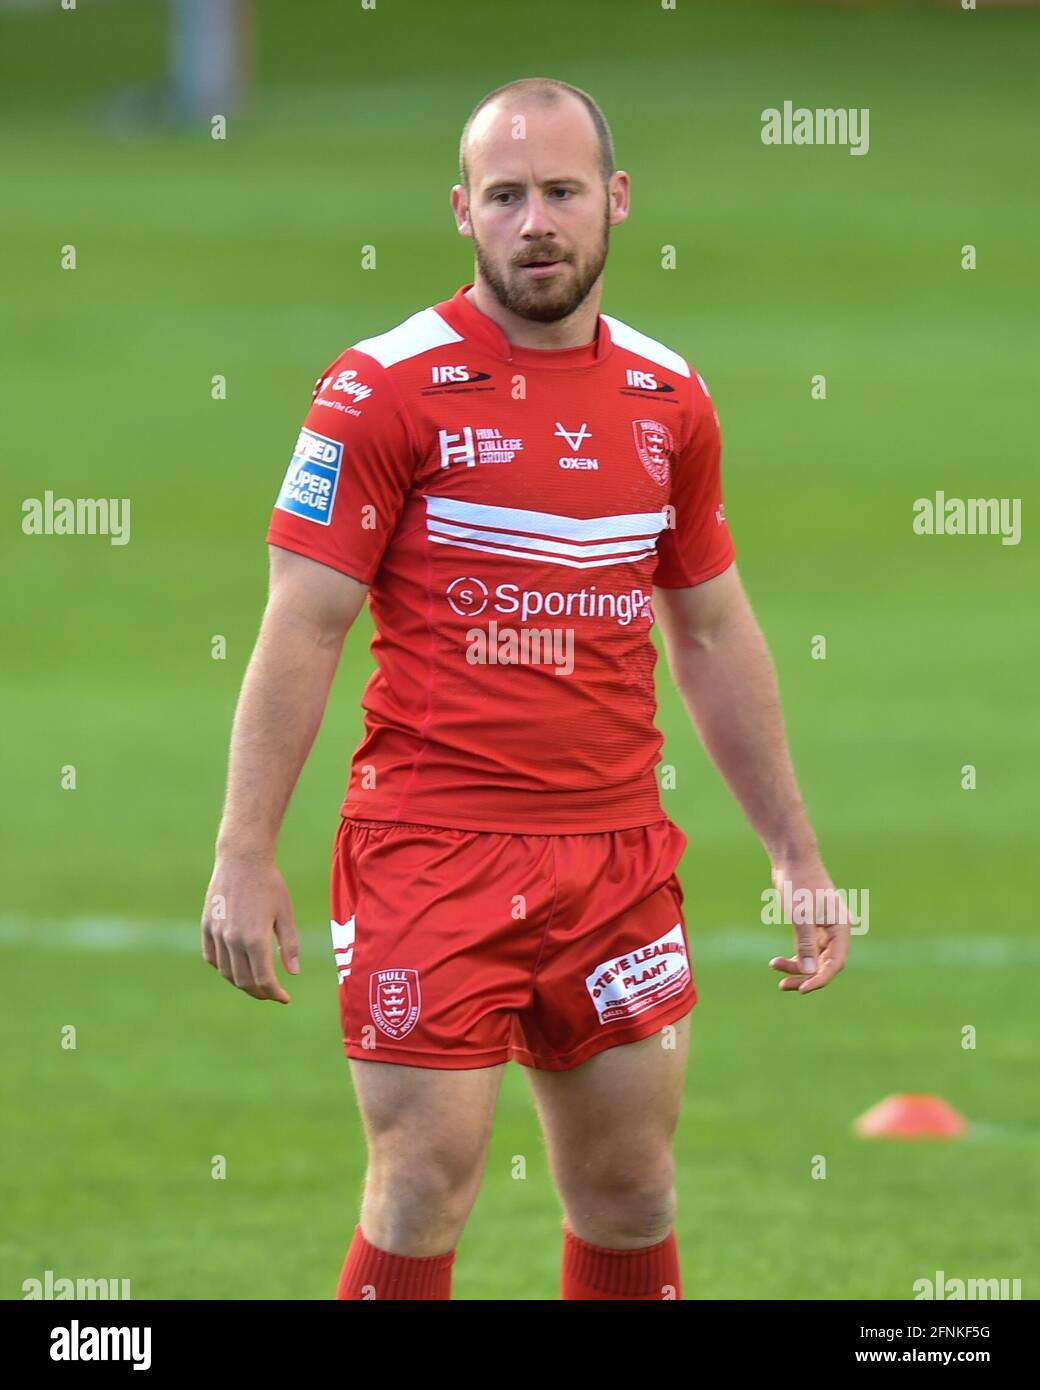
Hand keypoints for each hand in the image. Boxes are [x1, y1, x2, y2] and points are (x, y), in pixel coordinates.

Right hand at [201, 852, 299, 1002]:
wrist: (242, 859)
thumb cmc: (270, 884)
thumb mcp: (285, 914)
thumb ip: (289, 945)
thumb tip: (293, 973)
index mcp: (255, 939)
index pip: (264, 980)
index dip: (274, 993)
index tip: (284, 998)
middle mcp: (233, 940)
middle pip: (244, 981)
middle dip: (259, 992)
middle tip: (271, 993)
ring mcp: (217, 934)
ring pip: (226, 972)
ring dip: (241, 982)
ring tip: (255, 983)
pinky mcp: (207, 925)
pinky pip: (212, 957)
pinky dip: (223, 967)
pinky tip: (235, 967)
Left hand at [768, 859, 849, 994]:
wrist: (791, 859)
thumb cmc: (799, 883)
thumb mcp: (801, 916)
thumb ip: (806, 944)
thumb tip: (809, 973)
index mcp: (841, 928)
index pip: (835, 963)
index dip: (820, 979)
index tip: (802, 989)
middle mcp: (836, 931)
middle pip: (825, 964)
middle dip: (806, 976)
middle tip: (784, 986)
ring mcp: (823, 929)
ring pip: (814, 958)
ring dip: (797, 968)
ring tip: (775, 968)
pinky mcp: (810, 926)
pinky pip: (806, 950)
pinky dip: (794, 957)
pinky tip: (777, 962)